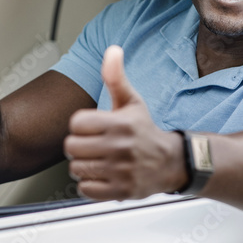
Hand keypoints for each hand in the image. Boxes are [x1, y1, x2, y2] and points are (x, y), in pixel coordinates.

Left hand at [64, 46, 186, 199]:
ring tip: (96, 160)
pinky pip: (85, 189)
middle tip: (91, 146)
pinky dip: (89, 184)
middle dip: (78, 146)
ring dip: (83, 165)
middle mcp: (120, 148)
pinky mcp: (121, 191)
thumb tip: (112, 50)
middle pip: (72, 147)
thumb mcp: (132, 101)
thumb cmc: (144, 130)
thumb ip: (116, 77)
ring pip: (77, 168)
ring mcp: (121, 171)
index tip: (90, 128)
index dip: (80, 126)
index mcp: (120, 123)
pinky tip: (101, 175)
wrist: (171, 163)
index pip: (76, 123)